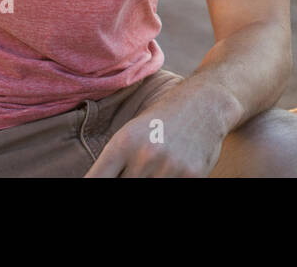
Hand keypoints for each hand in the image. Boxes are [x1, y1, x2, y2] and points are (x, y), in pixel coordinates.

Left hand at [84, 84, 228, 177]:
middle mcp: (144, 156)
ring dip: (149, 181)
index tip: (97, 186)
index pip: (96, 180)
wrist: (205, 103)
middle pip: (122, 188)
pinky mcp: (191, 176)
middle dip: (126, 181)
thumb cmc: (162, 121)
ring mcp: (169, 167)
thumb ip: (114, 164)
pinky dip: (168, 181)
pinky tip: (171, 171)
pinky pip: (173, 191)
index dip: (92, 186)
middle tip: (136, 170)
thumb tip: (99, 182)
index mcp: (123, 143)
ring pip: (147, 192)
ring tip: (155, 168)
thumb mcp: (132, 134)